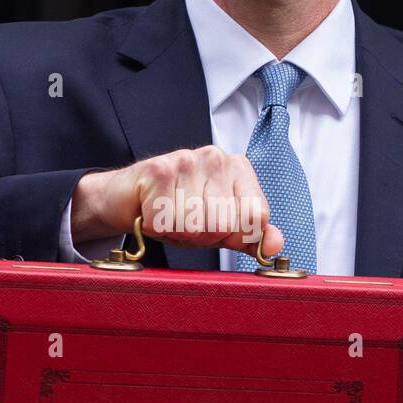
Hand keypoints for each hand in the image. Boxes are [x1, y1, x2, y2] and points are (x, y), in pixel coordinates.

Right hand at [70, 147, 282, 258]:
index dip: (233, 236)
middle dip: (202, 236)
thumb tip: (275, 245)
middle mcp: (218, 158)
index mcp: (239, 169)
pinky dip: (156, 226)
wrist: (127, 198)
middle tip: (185, 222)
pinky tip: (152, 211)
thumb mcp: (220, 228)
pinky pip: (167, 221)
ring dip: (177, 232)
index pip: (256, 218)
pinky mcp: (159, 169)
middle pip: (224, 225)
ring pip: (196, 225)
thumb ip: (250, 235)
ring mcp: (188, 159)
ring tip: (169, 216)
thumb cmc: (177, 212)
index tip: (214, 227)